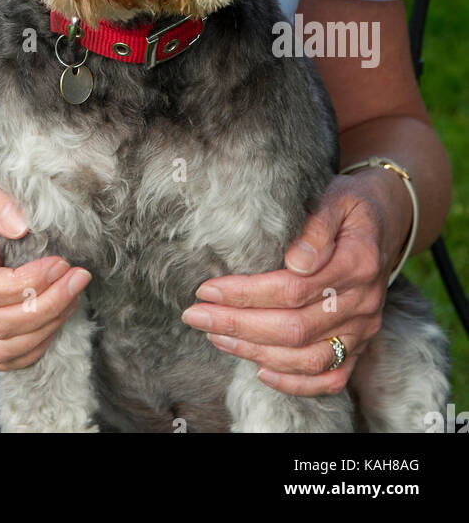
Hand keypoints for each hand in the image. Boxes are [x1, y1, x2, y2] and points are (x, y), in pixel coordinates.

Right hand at [0, 157, 91, 370]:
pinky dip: (41, 345)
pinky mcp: (5, 326)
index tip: (59, 262)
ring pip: (5, 348)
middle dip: (47, 306)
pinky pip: (13, 357)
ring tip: (76, 292)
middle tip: (79, 275)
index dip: (23, 285)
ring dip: (48, 326)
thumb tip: (19, 224)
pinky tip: (66, 311)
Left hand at [180, 169, 412, 396]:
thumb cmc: (348, 206)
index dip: (246, 294)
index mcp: (357, 263)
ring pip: (308, 358)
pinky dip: (295, 381)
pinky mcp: (360, 345)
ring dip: (256, 351)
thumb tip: (296, 260)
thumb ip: (316, 227)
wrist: (384, 220)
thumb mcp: (335, 198)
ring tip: (216, 336)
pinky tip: (259, 369)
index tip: (207, 289)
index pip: (293, 289)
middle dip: (238, 325)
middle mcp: (363, 303)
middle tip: (196, 316)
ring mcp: (363, 329)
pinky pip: (331, 377)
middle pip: (295, 328)